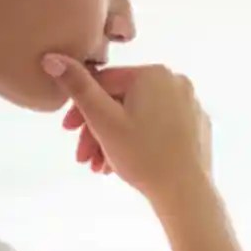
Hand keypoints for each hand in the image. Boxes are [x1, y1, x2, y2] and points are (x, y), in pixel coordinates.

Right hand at [43, 55, 211, 200]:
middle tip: (83, 157)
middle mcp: (176, 81)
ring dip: (114, 140)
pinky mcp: (197, 126)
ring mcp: (190, 104)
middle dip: (97, 130)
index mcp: (153, 74)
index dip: (80, 108)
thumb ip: (78, 88)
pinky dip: (139, 141)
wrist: (185, 192)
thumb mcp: (103, 120)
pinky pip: (160, 127)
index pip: (104, 83)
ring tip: (99, 166)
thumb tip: (53, 58)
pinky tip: (124, 164)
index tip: (67, 131)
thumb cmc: (143, 155)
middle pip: (122, 102)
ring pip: (140, 116)